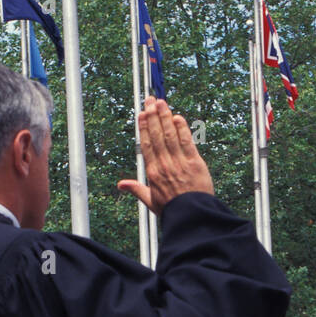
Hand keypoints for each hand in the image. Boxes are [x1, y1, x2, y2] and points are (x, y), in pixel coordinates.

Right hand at [116, 98, 213, 214]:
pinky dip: (182, 129)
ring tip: (161, 103)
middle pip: (156, 136)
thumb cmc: (172, 210)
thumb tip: (120, 185)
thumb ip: (136, 189)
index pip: (146, 145)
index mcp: (153, 172)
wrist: (192, 215)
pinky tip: (178, 117)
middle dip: (153, 116)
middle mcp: (164, 164)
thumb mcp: (150, 201)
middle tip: (150, 101)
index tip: (141, 114)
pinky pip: (187, 142)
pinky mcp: (195, 162)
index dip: (143, 127)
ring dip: (165, 117)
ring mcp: (179, 162)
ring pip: (170, 135)